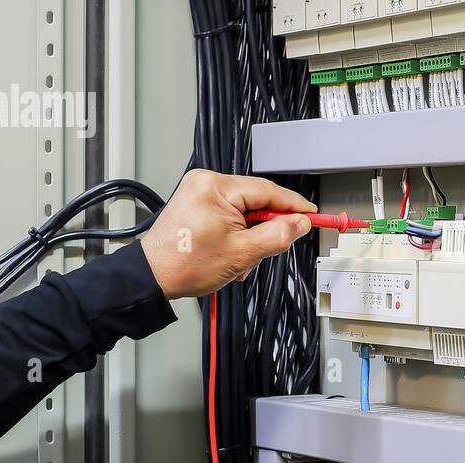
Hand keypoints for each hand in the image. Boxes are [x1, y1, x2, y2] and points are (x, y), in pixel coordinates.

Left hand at [141, 169, 315, 298]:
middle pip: (257, 201)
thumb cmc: (184, 264)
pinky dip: (236, 235)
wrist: (152, 277)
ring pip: (245, 211)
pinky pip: (230, 214)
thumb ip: (278, 235)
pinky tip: (229, 253)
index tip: (312, 214)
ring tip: (238, 259)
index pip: (268, 191)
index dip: (294, 206)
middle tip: (269, 249)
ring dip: (250, 236)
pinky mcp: (196, 204)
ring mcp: (199, 192)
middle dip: (265, 229)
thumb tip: (299, 224)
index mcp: (215, 187)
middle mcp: (205, 183)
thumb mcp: (243, 253)